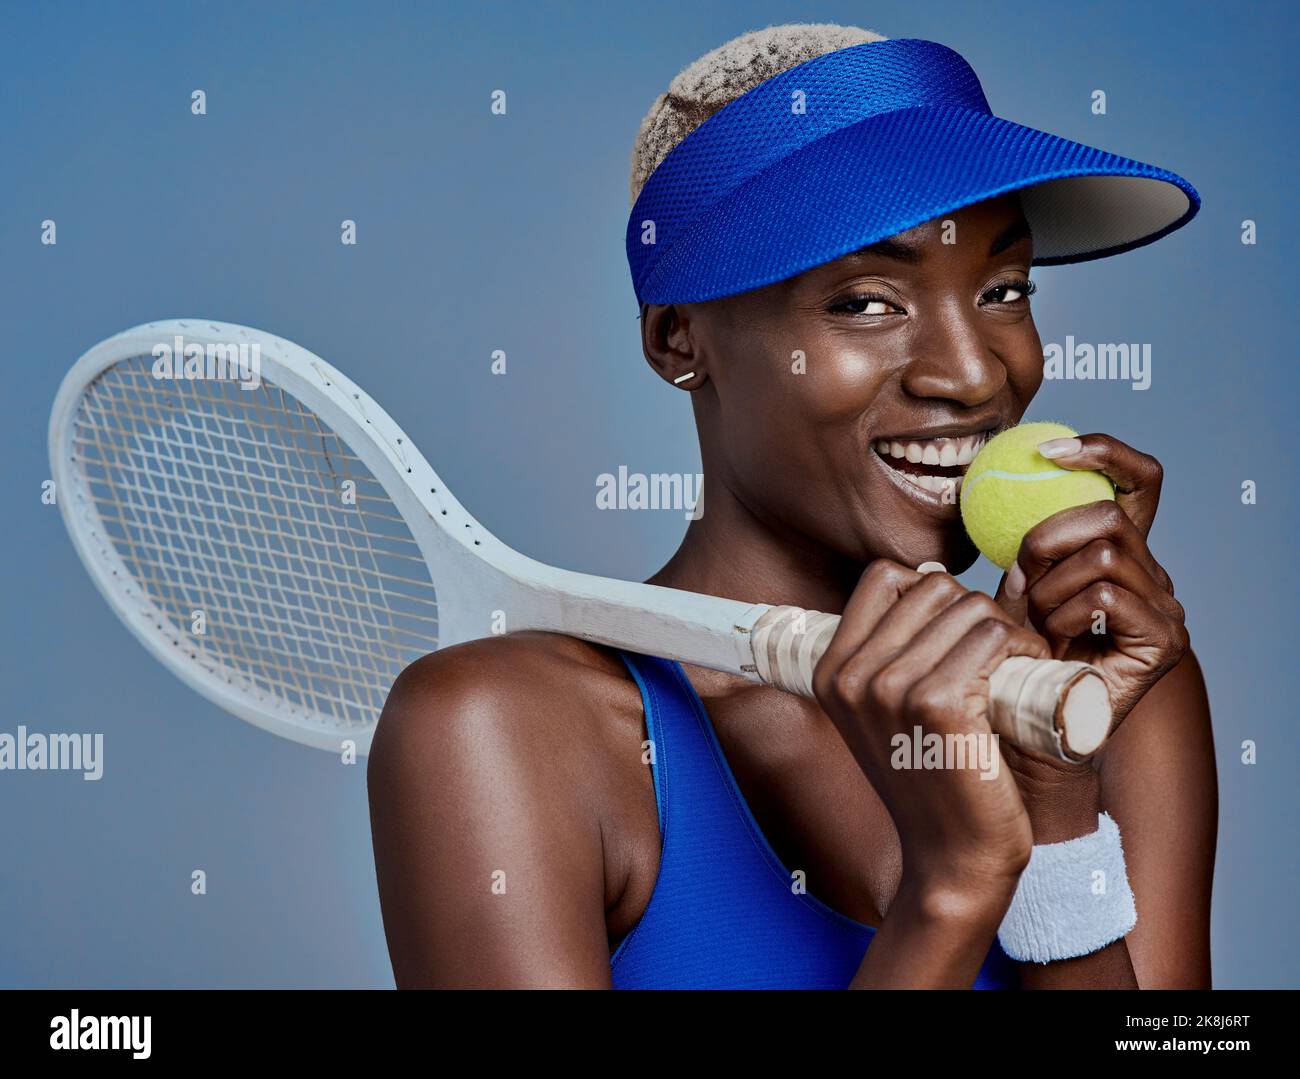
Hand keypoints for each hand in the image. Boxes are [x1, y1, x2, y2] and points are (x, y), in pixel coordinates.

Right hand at [812, 560, 1051, 901]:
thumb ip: (889, 649)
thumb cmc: (931, 778)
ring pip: (968, 607)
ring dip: (1006, 628)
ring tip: (1015, 666)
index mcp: (829, 670)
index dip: (930, 590)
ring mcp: (890, 689)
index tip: (954, 631)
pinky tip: (1029, 672)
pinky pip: (994, 635)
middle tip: (995, 652)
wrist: (952, 857)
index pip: (882, 576)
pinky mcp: (938, 705)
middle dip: (973, 609)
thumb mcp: (884, 709)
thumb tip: (930, 575)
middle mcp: (850, 675)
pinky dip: (1023, 646)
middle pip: (931, 586)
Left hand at [997, 433, 1188, 727]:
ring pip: (1102, 556)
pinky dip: (1064, 615)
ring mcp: (1166, 608)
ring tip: (1035, 625)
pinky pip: (1105, 596)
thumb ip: (1023, 559)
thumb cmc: (1017, 665)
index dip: (1105, 452)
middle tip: (1022, 576)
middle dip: (1050, 539)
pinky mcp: (1165, 639)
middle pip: (1110, 516)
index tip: (1052, 451)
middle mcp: (1153, 577)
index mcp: (1122, 555)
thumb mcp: (1012, 598)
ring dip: (1049, 589)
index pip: (1139, 479)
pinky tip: (1053, 644)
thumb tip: (1005, 516)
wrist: (1035, 736)